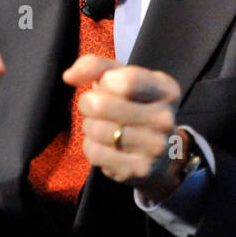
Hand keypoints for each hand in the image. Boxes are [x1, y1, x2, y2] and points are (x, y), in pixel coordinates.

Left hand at [66, 55, 183, 202]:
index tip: (107, 85)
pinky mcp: (139, 169)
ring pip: (95, 130)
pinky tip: (105, 145)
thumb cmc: (135, 106)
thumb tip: (69, 76)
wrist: (160, 154)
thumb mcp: (123, 78)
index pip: (125, 81)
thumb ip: (96, 66)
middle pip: (102, 105)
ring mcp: (155, 147)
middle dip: (88, 103)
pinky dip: (91, 146)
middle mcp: (165, 119)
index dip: (105, 81)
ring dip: (89, 126)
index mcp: (167, 90)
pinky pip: (95, 153)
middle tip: (94, 106)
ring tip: (102, 126)